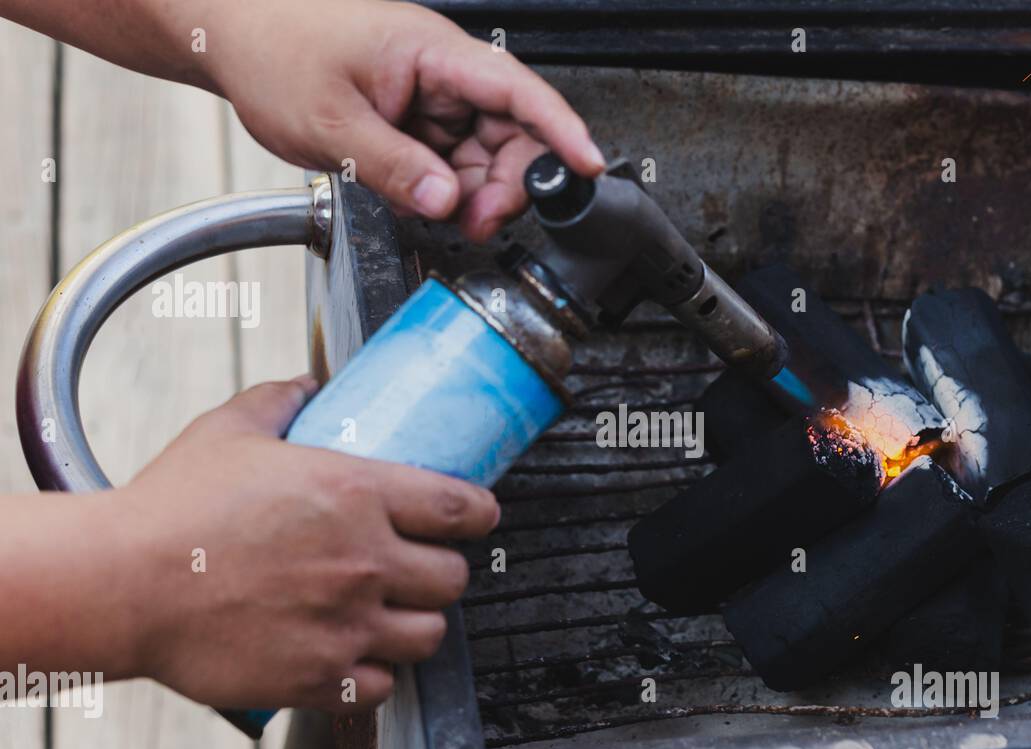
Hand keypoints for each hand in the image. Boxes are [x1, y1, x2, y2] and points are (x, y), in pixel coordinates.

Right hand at [114, 376, 498, 711]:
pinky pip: (383, 686)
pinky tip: (355, 656)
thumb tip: (308, 385)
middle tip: (419, 569)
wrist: (121, 583)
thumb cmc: (172, 506)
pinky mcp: (321, 676)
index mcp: (357, 493)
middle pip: (453, 578)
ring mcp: (347, 623)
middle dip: (442, 572)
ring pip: (430, 635)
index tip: (477, 517)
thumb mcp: (230, 431)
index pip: (462, 508)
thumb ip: (279, 401)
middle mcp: (366, 560)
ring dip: (417, 624)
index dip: (479, 514)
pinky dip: (375, 674)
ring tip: (393, 615)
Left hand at [201, 0, 605, 239]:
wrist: (231, 32)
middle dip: (505, 183)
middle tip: (477, 223)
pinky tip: (422, 200)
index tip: (588, 167)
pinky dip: (443, 188)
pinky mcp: (413, 117)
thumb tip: (447, 202)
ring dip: (472, 193)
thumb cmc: (273, 46)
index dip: (560, 131)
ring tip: (444, 217)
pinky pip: (448, 159)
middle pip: (510, 131)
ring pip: (481, 153)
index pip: (517, 89)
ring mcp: (428, 94)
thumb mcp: (330, 120)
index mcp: (431, 52)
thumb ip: (394, 166)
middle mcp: (440, 71)